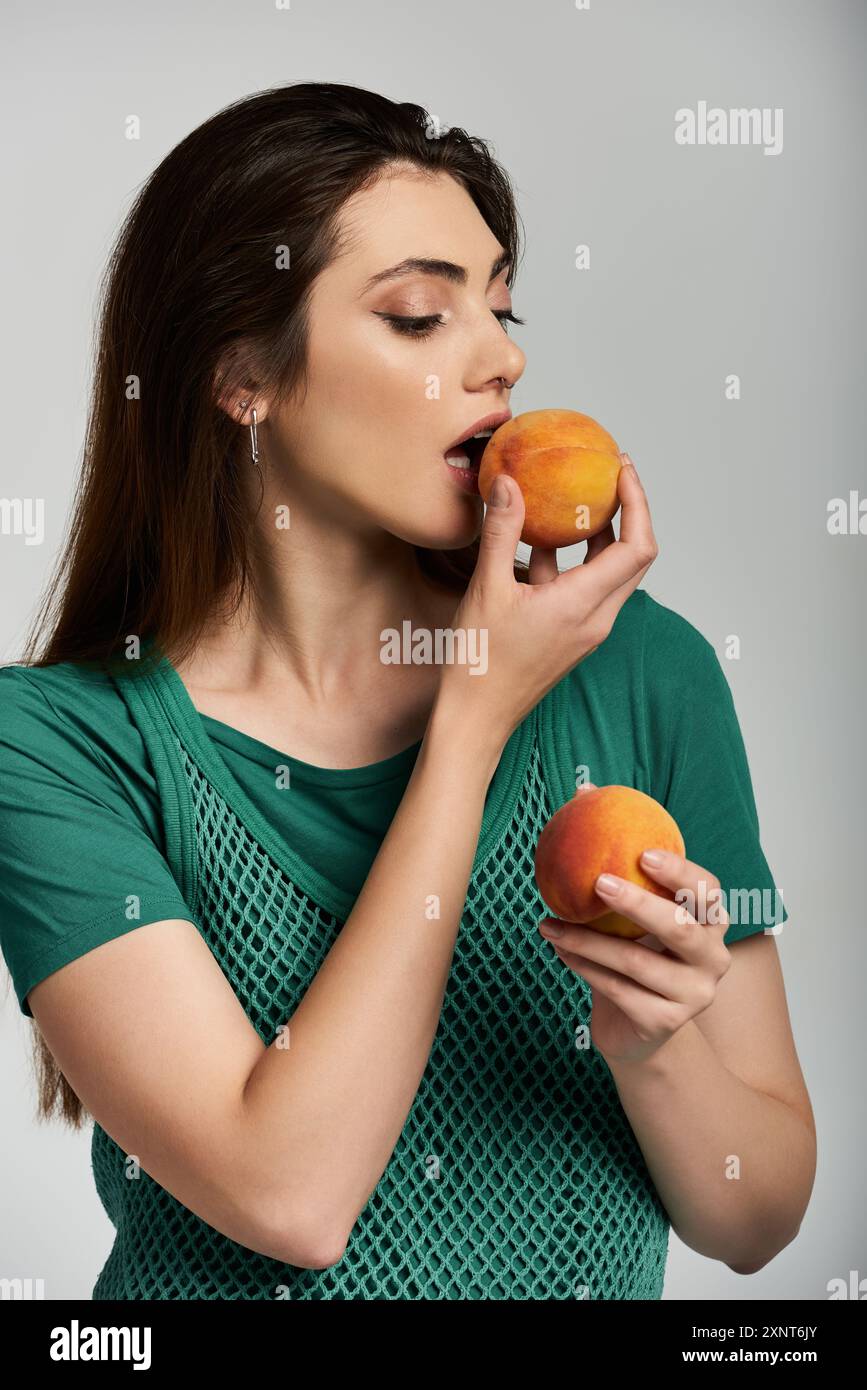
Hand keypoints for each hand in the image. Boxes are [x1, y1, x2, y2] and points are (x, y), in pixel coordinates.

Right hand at [435, 454, 656, 746]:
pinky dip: (573, 560)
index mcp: (583, 605)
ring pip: (609, 573)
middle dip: (627, 513)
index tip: (621, 468)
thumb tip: (508, 482)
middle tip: (607, 475)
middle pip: (634, 557)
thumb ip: (501, 532)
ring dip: (599, 536)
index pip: (638, 547)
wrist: (476, 719)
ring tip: (574, 499)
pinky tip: (541, 540)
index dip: (638, 503)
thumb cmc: (479, 663)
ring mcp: (586, 630)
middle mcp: (596, 619)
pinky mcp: (570, 636)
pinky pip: (585, 589)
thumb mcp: (486, 588)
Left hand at [538, 845, 731, 1065]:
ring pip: (637, 961)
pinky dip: (584, 967)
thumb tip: (581, 813)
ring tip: (550, 924)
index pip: (708, 892)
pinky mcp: (666, 1022)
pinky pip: (618, 989)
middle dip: (638, 904)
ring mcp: (694, 995)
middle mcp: (713, 959)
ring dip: (587, 940)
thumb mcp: (637, 920)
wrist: (637, 1028)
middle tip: (598, 883)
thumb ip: (626, 879)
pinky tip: (561, 950)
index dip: (681, 872)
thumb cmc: (637, 958)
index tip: (643, 853)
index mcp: (711, 923)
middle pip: (681, 930)